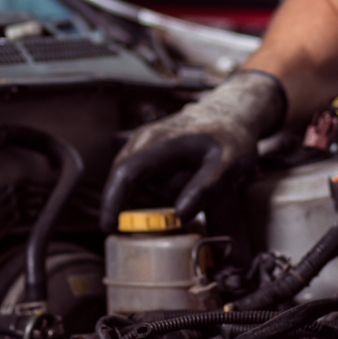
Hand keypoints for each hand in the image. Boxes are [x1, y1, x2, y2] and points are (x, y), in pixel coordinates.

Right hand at [99, 70, 285, 231]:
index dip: (113, 201)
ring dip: (157, 194)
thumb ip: (206, 188)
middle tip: (179, 203)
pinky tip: (183, 181)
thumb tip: (180, 215)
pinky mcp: (147, 148)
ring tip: (190, 182)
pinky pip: (142, 175)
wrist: (230, 111)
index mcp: (160, 143)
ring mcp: (143, 142)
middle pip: (125, 181)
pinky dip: (157, 188)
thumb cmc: (230, 136)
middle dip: (144, 202)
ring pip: (136, 181)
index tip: (108, 227)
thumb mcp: (230, 164)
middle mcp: (144, 140)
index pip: (125, 174)